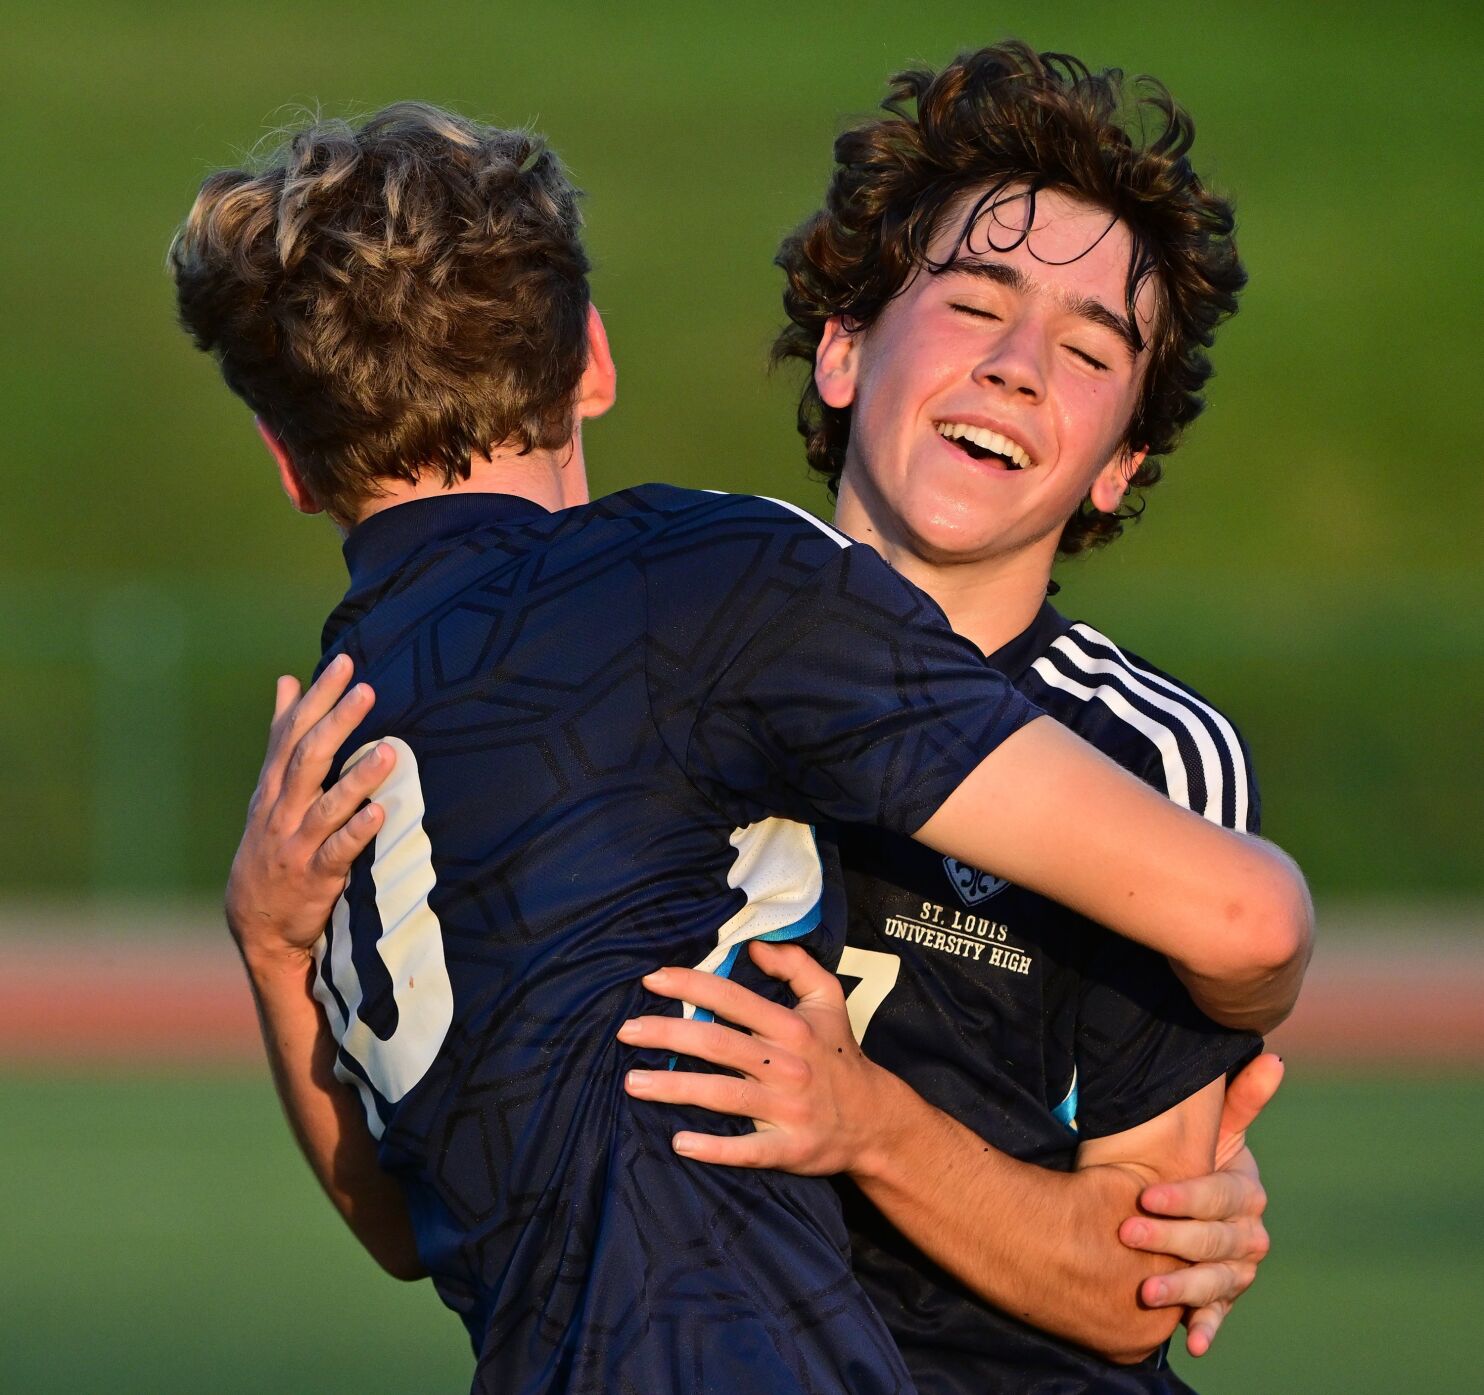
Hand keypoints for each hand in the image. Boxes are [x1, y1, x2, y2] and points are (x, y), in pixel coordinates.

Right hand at [225, 653, 393, 967]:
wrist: (256, 920)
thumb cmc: (272, 840)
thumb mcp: (270, 788)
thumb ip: (283, 735)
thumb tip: (288, 681)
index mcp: (274, 785)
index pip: (294, 732)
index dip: (318, 697)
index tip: (344, 662)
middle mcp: (282, 809)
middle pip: (308, 759)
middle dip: (336, 723)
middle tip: (366, 691)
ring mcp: (297, 843)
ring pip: (326, 805)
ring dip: (358, 778)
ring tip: (388, 750)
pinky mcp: (314, 876)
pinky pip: (338, 852)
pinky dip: (357, 832)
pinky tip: (380, 814)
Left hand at [617, 942, 890, 1175]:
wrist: (875, 1120)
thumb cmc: (839, 1054)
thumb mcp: (829, 998)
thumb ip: (796, 965)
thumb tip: (754, 946)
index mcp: (792, 1026)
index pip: (734, 998)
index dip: (691, 985)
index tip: (652, 979)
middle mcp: (787, 1064)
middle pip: (718, 1044)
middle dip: (668, 1034)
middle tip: (625, 1031)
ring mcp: (787, 1109)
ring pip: (723, 1095)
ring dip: (674, 1088)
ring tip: (632, 1082)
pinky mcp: (789, 1148)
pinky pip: (747, 1150)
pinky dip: (714, 1149)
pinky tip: (679, 1142)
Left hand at [1119, 1052, 1281, 1355]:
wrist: (1187, 1201)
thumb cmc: (1195, 1157)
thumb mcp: (1214, 1129)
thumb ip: (1241, 1099)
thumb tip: (1273, 1057)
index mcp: (1246, 1192)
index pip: (1218, 1197)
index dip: (1185, 1198)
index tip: (1145, 1197)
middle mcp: (1249, 1235)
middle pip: (1214, 1242)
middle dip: (1171, 1239)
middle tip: (1127, 1234)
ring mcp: (1237, 1270)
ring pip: (1215, 1282)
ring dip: (1183, 1289)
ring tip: (1144, 1290)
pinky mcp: (1220, 1297)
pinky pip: (1217, 1316)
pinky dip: (1207, 1330)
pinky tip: (1192, 1343)